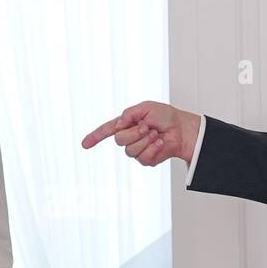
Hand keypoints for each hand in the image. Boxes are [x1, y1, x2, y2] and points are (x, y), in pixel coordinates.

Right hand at [81, 101, 201, 166]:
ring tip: (156, 134)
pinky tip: (160, 142)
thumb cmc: (166, 116)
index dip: (95, 137)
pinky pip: (143, 157)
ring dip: (146, 140)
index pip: (107, 131)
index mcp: (126, 124)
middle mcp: (129, 138)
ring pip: (131, 150)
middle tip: (148, 127)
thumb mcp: (146, 108)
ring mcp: (137, 150)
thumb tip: (118, 125)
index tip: (84, 144)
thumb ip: (129, 114)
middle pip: (119, 141)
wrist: (182, 129)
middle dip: (135, 133)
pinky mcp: (146, 160)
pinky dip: (153, 148)